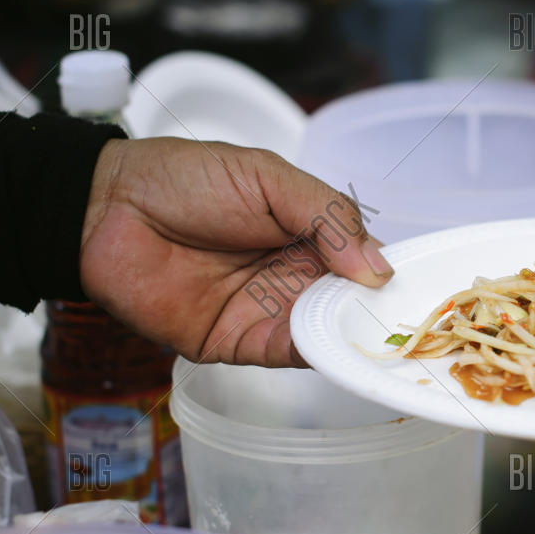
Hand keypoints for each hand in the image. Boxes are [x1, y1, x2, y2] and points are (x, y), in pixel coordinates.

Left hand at [79, 137, 391, 367]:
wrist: (105, 208)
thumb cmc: (185, 179)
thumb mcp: (269, 178)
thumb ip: (327, 217)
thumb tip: (379, 268)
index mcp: (312, 233)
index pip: (368, 260)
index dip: (395, 274)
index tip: (429, 287)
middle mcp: (298, 276)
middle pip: (356, 304)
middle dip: (385, 314)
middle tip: (419, 322)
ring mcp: (271, 312)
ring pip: (330, 334)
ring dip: (358, 337)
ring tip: (387, 337)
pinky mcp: (240, 343)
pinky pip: (289, 355)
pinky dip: (319, 354)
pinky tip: (340, 345)